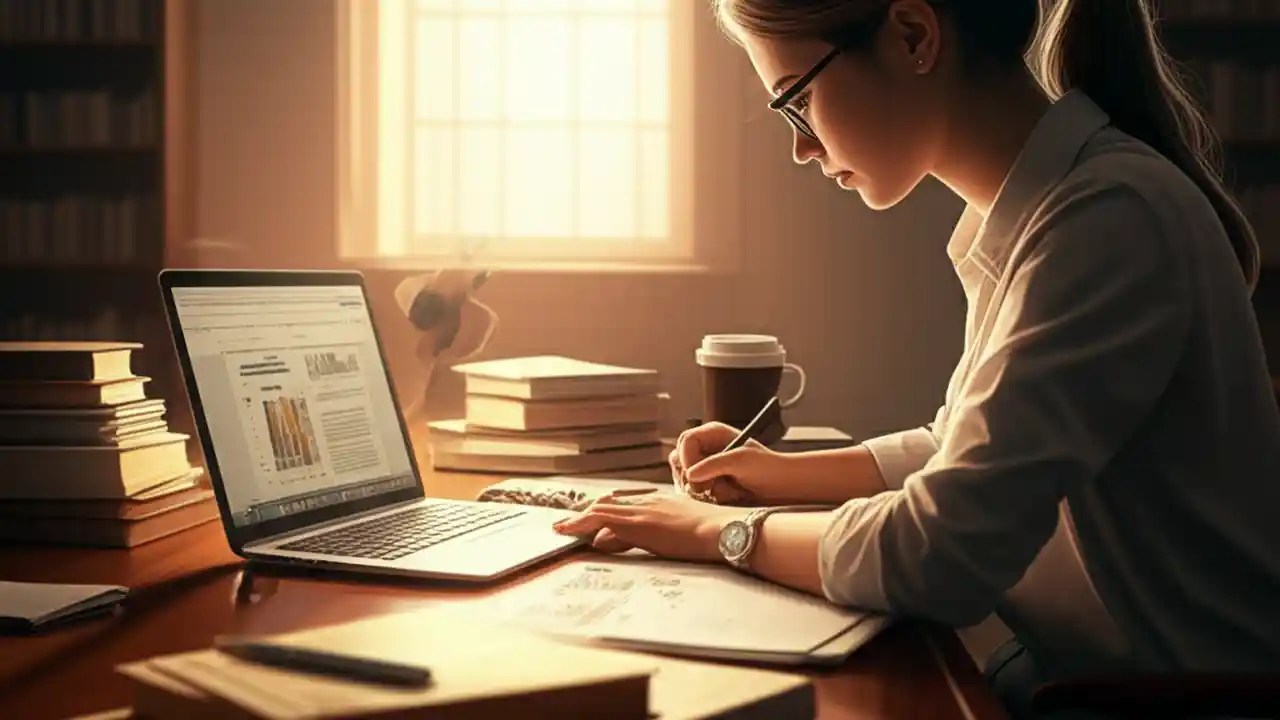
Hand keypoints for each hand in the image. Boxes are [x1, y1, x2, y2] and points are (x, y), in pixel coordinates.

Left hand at [552, 491, 747, 561]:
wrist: (725, 530)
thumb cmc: (717, 534)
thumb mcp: (690, 532)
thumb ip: (670, 535)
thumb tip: (657, 543)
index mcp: (664, 503)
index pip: (629, 506)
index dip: (609, 514)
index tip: (596, 522)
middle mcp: (650, 502)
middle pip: (612, 506)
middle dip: (589, 515)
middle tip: (570, 525)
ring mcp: (643, 510)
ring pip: (602, 511)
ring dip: (580, 520)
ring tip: (561, 528)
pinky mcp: (638, 522)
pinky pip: (600, 519)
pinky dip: (580, 523)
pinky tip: (566, 530)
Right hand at [670, 422, 793, 504]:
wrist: (782, 487)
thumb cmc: (767, 468)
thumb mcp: (741, 461)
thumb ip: (714, 464)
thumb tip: (690, 474)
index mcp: (713, 433)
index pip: (686, 441)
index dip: (688, 458)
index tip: (694, 476)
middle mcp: (706, 448)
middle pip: (679, 459)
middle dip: (690, 476)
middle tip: (706, 488)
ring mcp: (706, 467)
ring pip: (683, 478)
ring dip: (699, 489)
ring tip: (723, 493)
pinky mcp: (708, 485)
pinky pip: (692, 492)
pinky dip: (703, 498)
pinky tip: (724, 498)